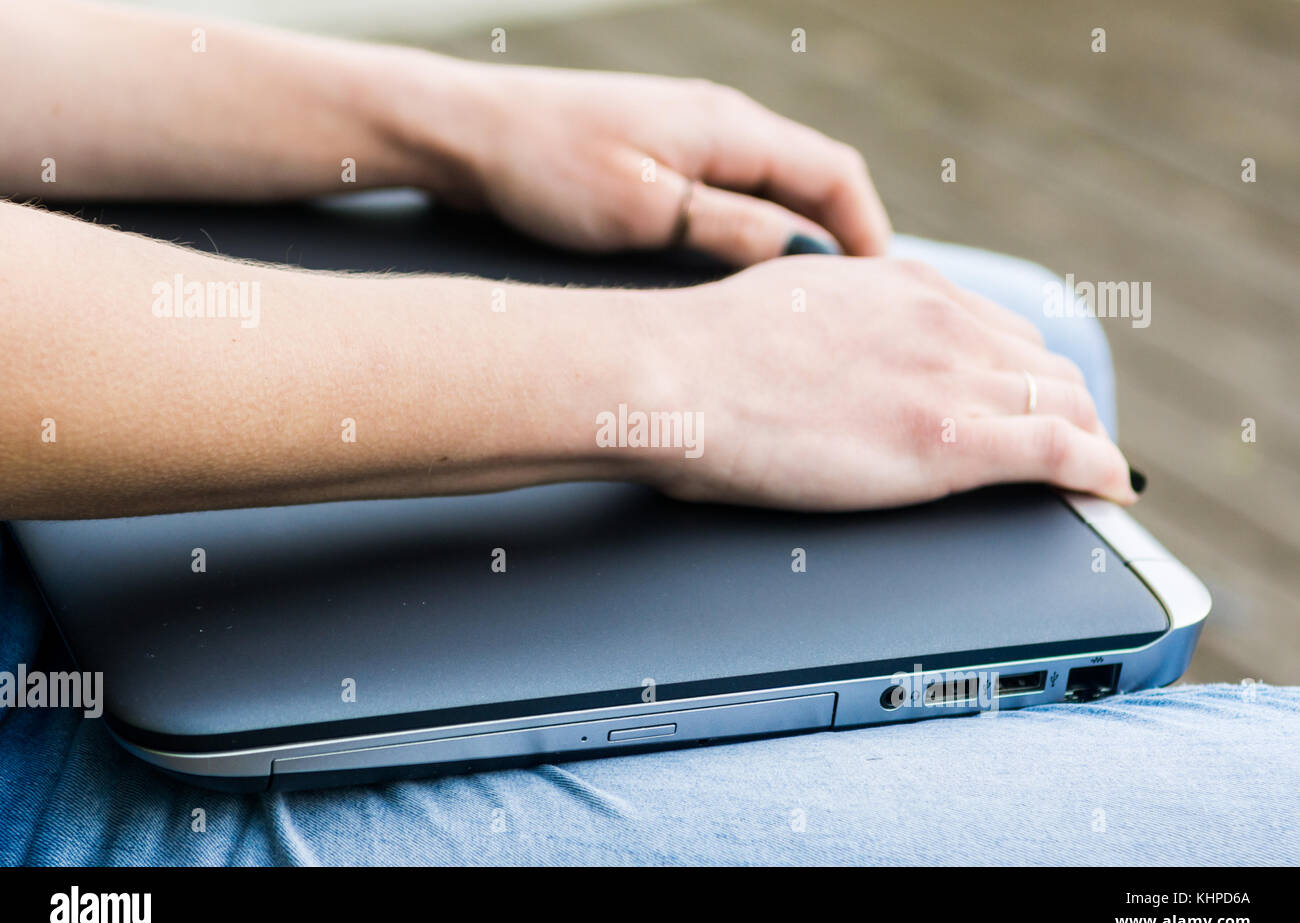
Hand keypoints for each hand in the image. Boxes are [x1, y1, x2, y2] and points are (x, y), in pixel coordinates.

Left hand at [407, 60, 890, 265]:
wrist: (465, 132)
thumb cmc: (546, 166)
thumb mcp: (645, 211)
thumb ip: (729, 229)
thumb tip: (802, 254)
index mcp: (728, 127)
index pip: (836, 174)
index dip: (868, 236)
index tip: (880, 295)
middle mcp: (721, 122)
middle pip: (814, 182)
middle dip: (841, 245)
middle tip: (851, 315)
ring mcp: (692, 136)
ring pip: (775, 191)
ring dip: (799, 242)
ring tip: (806, 307)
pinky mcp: (663, 156)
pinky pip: (736, 195)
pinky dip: (757, 235)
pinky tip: (744, 279)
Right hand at [625, 256, 1136, 508]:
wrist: (678, 374)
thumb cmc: (703, 352)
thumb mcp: (786, 303)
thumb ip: (832, 320)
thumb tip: (826, 347)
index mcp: (902, 287)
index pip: (998, 328)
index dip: (1025, 371)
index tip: (1030, 398)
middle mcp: (942, 321)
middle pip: (1045, 364)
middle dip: (1066, 406)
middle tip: (1070, 445)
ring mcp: (950, 377)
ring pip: (1066, 403)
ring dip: (1087, 440)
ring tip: (1092, 475)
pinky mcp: (948, 440)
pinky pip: (1062, 451)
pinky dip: (1100, 470)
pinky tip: (1113, 491)